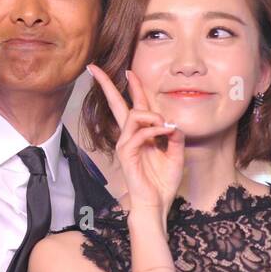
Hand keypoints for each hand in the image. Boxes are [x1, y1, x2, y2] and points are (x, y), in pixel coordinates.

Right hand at [87, 63, 183, 219]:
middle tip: (94, 68)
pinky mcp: (126, 154)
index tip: (127, 71)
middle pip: (116, 104)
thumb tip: (173, 122)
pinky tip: (165, 133)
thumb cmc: (162, 181)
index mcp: (140, 133)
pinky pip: (139, 133)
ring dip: (151, 115)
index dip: (131, 87)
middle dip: (105, 84)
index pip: (133, 105)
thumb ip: (174, 136)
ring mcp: (125, 144)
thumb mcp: (176, 154)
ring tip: (165, 125)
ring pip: (132, 115)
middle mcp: (129, 135)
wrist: (156, 203)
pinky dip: (154, 129)